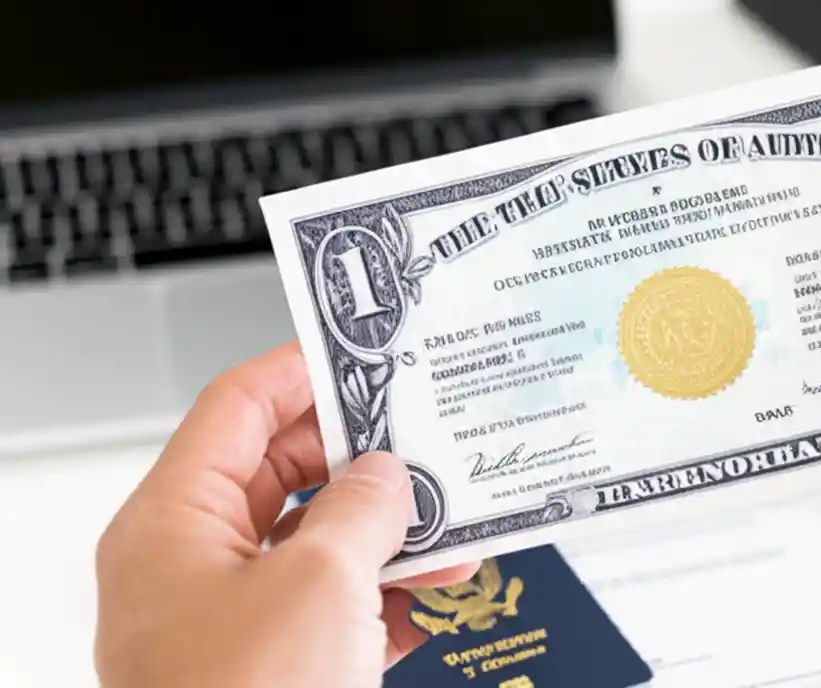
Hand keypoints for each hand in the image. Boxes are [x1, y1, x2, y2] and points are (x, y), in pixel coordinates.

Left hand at [94, 343, 476, 687]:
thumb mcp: (319, 583)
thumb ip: (361, 508)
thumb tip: (386, 476)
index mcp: (174, 523)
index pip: (237, 407)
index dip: (306, 371)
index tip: (371, 356)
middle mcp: (194, 565)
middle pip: (283, 473)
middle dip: (365, 458)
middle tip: (431, 438)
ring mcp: (231, 621)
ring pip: (317, 543)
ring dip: (389, 530)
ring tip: (454, 519)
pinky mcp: (272, 669)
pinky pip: (332, 607)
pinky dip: (385, 595)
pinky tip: (438, 591)